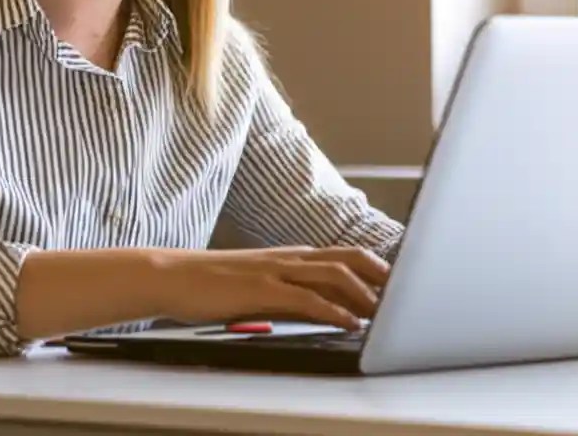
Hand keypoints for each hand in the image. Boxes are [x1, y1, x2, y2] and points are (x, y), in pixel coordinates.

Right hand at [149, 246, 389, 330]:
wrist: (171, 276)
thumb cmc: (212, 284)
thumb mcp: (259, 283)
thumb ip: (291, 291)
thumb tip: (324, 308)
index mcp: (291, 255)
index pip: (344, 254)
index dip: (376, 266)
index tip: (401, 283)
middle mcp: (290, 257)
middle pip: (348, 258)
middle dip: (381, 275)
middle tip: (407, 295)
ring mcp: (276, 270)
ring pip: (334, 274)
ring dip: (365, 294)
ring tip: (387, 314)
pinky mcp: (261, 289)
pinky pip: (307, 298)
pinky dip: (334, 310)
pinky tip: (349, 323)